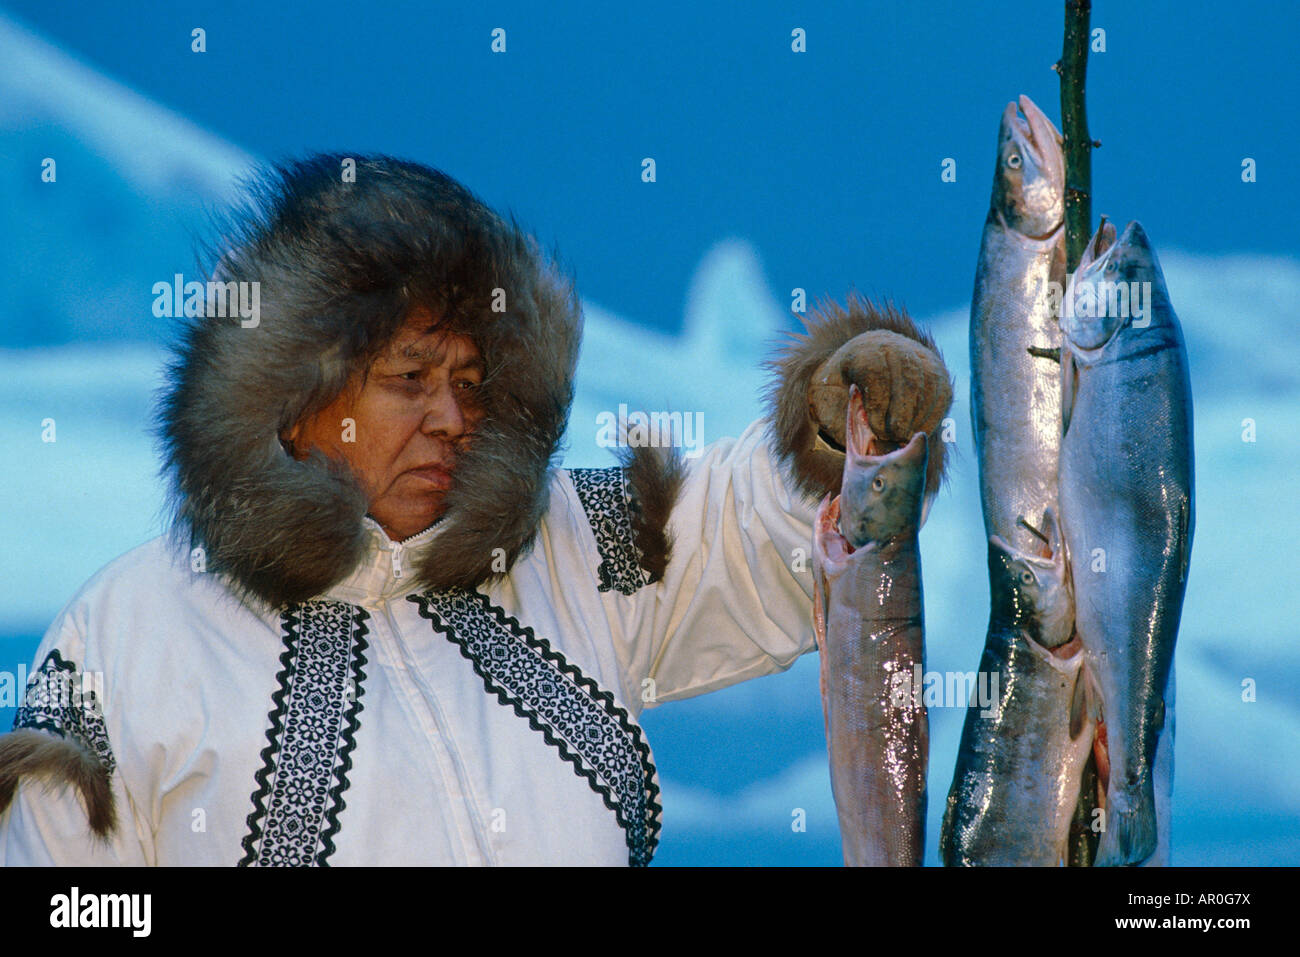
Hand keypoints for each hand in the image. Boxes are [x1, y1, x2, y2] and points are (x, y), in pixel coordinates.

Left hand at [809, 329, 951, 454]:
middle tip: (891, 437)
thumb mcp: (824, 389)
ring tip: (903, 435)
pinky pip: (942, 393)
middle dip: (901, 415)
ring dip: (917, 417)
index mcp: (864, 350)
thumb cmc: (841, 386)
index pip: (877, 374)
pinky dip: (932, 416)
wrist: (865, 367)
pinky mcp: (937, 369)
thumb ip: (826, 400)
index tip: (876, 429)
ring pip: (928, 386)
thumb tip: (837, 419)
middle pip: (907, 381)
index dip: (879, 406)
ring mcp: (919, 355)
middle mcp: (895, 346)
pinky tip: (918, 431)